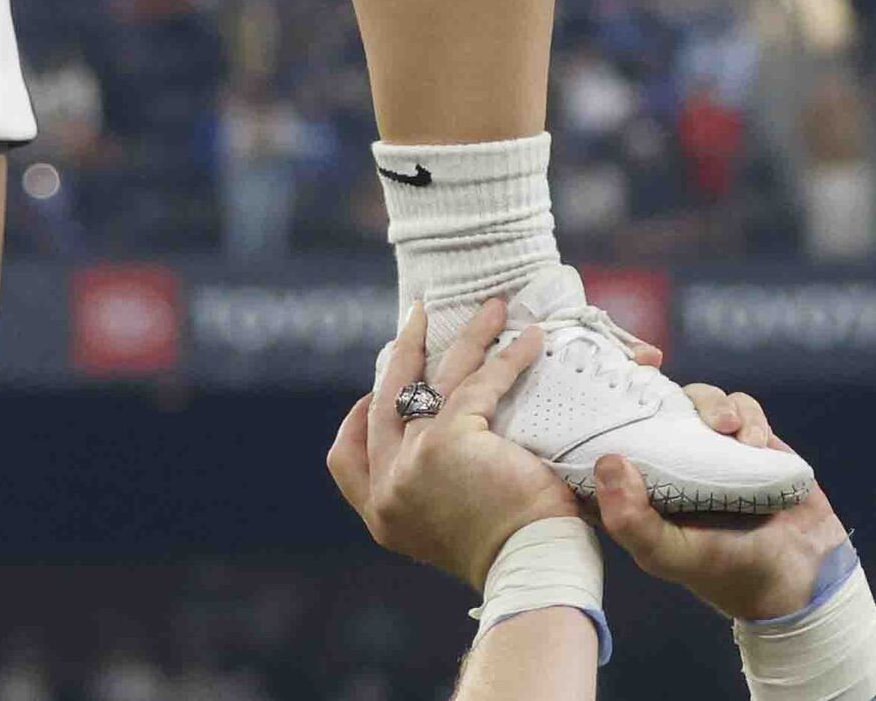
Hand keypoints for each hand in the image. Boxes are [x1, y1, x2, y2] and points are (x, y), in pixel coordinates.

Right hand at [324, 302, 577, 587]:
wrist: (529, 567)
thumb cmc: (504, 551)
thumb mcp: (444, 527)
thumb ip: (428, 491)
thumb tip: (437, 447)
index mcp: (381, 515)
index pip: (345, 459)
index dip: (356, 417)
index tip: (375, 387)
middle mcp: (388, 489)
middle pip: (384, 402)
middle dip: (403, 352)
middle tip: (418, 316)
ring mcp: (412, 462)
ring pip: (434, 379)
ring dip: (465, 336)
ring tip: (491, 307)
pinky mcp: (449, 439)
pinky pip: (480, 382)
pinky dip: (506, 356)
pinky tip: (528, 340)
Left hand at [592, 386, 840, 620]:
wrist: (801, 573)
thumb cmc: (726, 571)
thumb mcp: (669, 555)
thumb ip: (633, 521)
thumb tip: (607, 463)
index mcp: (638, 492)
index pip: (604, 444)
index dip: (598, 413)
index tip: (602, 386)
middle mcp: (668, 465)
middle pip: (652, 406)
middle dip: (659, 388)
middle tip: (668, 383)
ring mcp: (709, 449)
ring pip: (697, 399)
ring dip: (713, 404)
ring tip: (730, 429)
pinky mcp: (747, 440)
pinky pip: (739, 405)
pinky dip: (747, 415)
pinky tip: (756, 442)